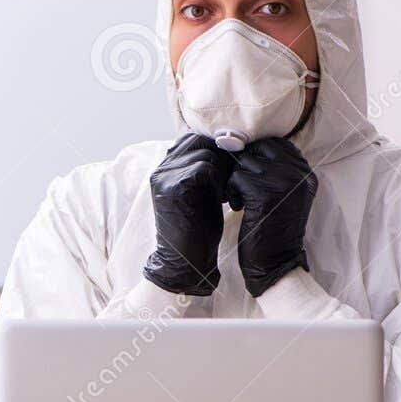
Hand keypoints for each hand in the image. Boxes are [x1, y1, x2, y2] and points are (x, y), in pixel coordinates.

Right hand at [143, 133, 234, 296]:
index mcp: (167, 168)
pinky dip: (222, 182)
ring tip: (232, 194)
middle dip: (224, 155)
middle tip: (238, 177)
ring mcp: (165, 176)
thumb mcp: (204, 193)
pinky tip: (228, 200)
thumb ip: (209, 170)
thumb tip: (233, 147)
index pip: (195, 139)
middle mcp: (162, 168)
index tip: (237, 168)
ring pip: (205, 153)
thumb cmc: (199, 229)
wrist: (185, 262)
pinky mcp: (174, 187)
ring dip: (225, 170)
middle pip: (199, 140)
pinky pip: (204, 168)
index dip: (219, 149)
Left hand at [225, 137, 317, 297]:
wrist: (277, 263)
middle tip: (243, 187)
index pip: (276, 143)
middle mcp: (300, 174)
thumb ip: (277, 170)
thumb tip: (245, 144)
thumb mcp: (284, 195)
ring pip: (245, 162)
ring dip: (237, 181)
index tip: (250, 176)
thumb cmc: (273, 228)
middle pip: (260, 148)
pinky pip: (237, 178)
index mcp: (306, 173)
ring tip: (244, 201)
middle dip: (245, 165)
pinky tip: (241, 209)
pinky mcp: (266, 194)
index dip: (257, 155)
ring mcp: (284, 182)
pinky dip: (233, 192)